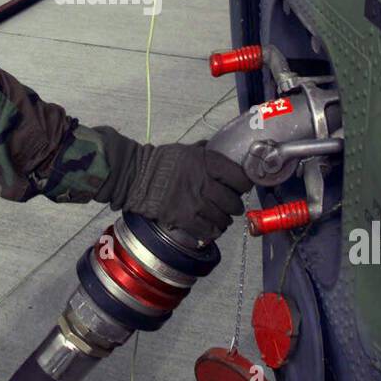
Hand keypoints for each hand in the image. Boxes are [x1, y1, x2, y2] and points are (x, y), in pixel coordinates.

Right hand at [92, 127, 248, 240]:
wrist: (136, 176)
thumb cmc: (161, 162)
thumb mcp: (186, 149)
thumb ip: (205, 152)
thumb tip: (219, 149)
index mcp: (207, 163)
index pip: (240, 178)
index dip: (244, 184)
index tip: (241, 187)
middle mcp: (205, 183)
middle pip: (233, 202)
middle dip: (234, 206)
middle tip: (230, 206)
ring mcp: (195, 203)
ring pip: (223, 218)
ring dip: (223, 220)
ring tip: (219, 218)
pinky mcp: (184, 219)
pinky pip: (208, 231)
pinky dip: (212, 232)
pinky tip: (211, 229)